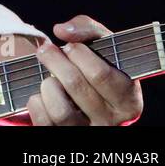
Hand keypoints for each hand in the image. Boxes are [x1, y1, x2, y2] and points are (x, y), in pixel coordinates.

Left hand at [26, 15, 142, 125]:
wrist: (86, 96)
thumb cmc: (97, 65)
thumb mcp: (104, 46)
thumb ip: (88, 29)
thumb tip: (62, 30)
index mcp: (128, 100)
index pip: (100, 74)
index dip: (79, 54)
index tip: (71, 46)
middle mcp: (111, 121)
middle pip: (76, 85)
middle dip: (55, 60)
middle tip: (46, 49)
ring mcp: (87, 131)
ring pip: (61, 110)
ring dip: (48, 84)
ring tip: (49, 76)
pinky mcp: (63, 136)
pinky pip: (44, 120)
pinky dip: (36, 102)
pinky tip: (43, 93)